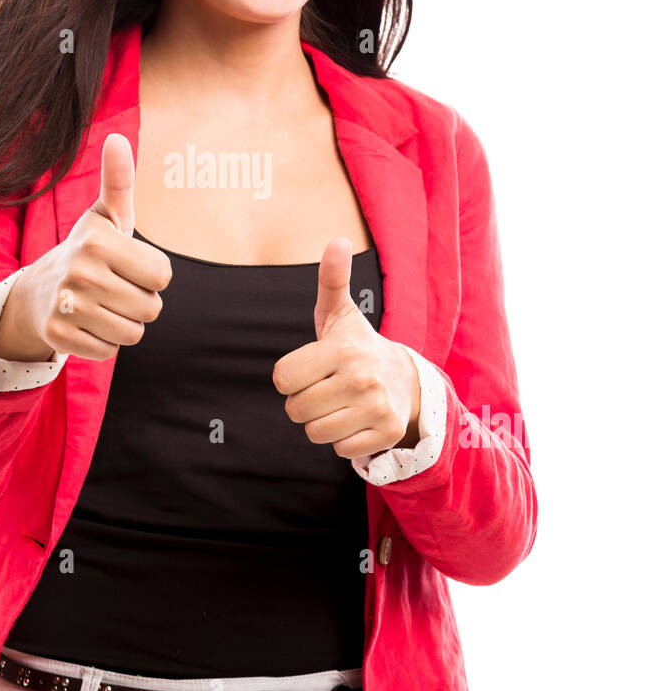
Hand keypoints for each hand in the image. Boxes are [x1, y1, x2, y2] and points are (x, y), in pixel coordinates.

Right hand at [14, 132, 172, 360]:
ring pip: (132, 333)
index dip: (152, 274)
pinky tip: (87, 323)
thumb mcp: (105, 216)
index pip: (162, 276)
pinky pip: (109, 351)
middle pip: (150, 308)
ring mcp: (66, 306)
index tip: (128, 264)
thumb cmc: (88, 250)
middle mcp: (80, 273)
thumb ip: (118, 181)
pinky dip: (104, 342)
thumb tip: (117, 138)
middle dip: (139, 301)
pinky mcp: (58, 336)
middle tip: (113, 287)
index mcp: (98, 242)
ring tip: (102, 305)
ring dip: (124, 323)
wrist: (37, 291)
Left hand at [272, 236, 420, 458]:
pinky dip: (343, 440)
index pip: (282, 379)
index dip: (289, 377)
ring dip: (321, 423)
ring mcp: (377, 407)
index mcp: (342, 348)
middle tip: (325, 387)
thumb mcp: (340, 313)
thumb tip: (338, 240)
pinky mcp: (387, 432)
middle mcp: (361, 378)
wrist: (408, 380)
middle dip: (303, 402)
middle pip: (295, 409)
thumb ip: (331, 279)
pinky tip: (356, 419)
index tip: (309, 368)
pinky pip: (340, 450)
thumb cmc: (357, 346)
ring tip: (339, 403)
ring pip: (315, 433)